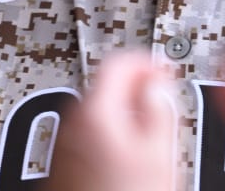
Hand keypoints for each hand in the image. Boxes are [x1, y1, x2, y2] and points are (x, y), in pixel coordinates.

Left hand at [48, 51, 174, 190]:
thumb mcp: (157, 153)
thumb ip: (160, 109)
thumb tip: (158, 84)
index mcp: (94, 111)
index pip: (118, 62)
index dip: (146, 60)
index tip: (163, 69)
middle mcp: (71, 123)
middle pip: (106, 88)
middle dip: (135, 92)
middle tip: (159, 105)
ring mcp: (63, 144)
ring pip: (98, 115)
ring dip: (124, 117)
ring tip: (147, 140)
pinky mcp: (61, 164)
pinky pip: (88, 137)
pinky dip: (108, 138)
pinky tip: (126, 160)